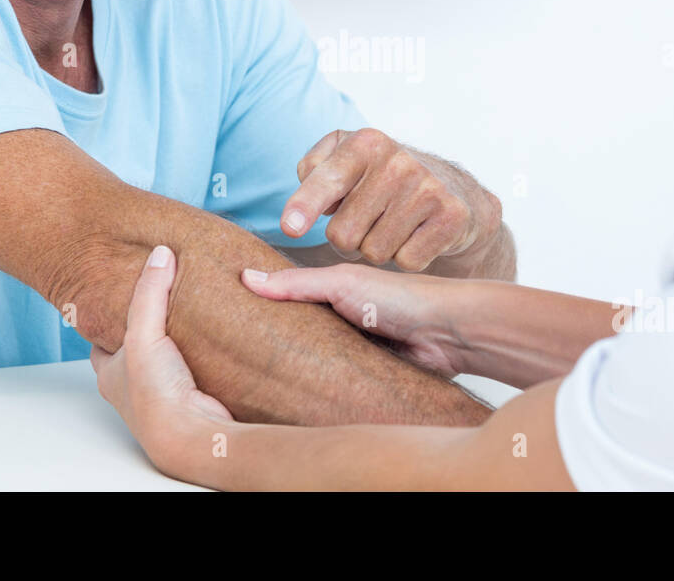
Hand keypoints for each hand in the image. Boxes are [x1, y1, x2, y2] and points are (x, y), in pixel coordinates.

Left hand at [91, 246, 233, 476]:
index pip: (100, 339)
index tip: (118, 293)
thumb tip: (159, 254)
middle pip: (133, 348)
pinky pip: (192, 368)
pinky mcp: (190, 397)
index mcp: (110, 373)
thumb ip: (150, 292)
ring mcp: (162, 393)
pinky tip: (211, 340)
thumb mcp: (143, 333)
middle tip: (160, 300)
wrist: (192, 435)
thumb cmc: (156, 397)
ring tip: (190, 313)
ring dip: (174, 342)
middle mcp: (133, 386)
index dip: (109, 315)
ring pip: (163, 359)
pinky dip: (200, 355)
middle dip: (145, 327)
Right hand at [242, 262, 467, 376]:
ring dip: (298, 365)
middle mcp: (342, 318)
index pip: (289, 298)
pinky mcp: (367, 373)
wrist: (446, 333)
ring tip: (259, 379)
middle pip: (299, 331)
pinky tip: (299, 395)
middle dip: (276, 341)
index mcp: (334, 292)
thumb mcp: (341, 283)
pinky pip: (336, 381)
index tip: (226, 314)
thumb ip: (296, 282)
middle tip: (236, 356)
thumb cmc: (400, 298)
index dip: (261, 306)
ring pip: (316, 358)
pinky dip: (322, 385)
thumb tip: (246, 277)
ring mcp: (354, 347)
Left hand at [280, 128, 501, 271]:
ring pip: (374, 252)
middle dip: (346, 238)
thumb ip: (314, 167)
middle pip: (343, 234)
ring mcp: (427, 188)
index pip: (327, 180)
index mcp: (366, 143)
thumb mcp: (345, 156)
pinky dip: (405, 257)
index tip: (290, 228)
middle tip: (364, 222)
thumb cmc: (383, 176)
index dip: (305, 205)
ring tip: (391, 226)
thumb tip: (304, 197)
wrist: (455, 189)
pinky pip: (407, 261)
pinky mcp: (451, 215)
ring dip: (375, 249)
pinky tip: (414, 236)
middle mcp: (398, 162)